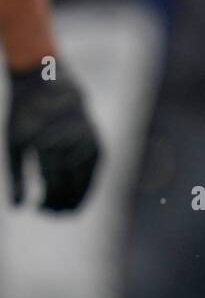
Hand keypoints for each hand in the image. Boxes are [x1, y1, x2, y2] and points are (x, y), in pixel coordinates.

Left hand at [6, 65, 99, 210]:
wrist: (49, 84)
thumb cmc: (26, 115)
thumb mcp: (15, 144)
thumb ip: (16, 177)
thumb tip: (19, 207)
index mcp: (50, 148)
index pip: (53, 186)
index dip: (47, 203)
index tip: (38, 210)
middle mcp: (72, 147)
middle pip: (71, 187)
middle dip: (61, 204)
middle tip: (51, 213)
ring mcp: (88, 145)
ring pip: (86, 182)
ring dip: (76, 198)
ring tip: (64, 209)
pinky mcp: (96, 143)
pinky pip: (93, 171)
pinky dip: (86, 185)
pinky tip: (77, 192)